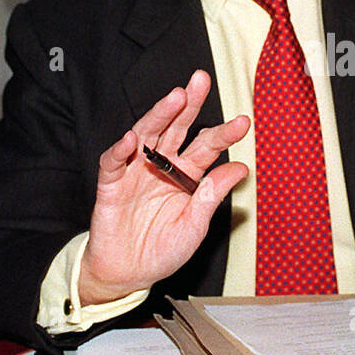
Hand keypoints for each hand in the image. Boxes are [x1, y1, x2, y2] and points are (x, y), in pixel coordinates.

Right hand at [79, 70, 248, 304]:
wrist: (129, 274)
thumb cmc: (163, 250)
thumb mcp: (195, 225)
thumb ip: (212, 195)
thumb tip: (240, 168)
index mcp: (187, 174)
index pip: (207, 146)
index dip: (224, 134)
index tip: (242, 122)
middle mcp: (163, 166)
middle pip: (177, 128)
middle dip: (189, 104)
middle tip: (200, 80)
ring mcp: (136, 172)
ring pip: (147, 135)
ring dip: (159, 115)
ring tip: (175, 98)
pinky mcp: (112, 184)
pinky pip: (114, 163)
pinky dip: (120, 150)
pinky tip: (131, 139)